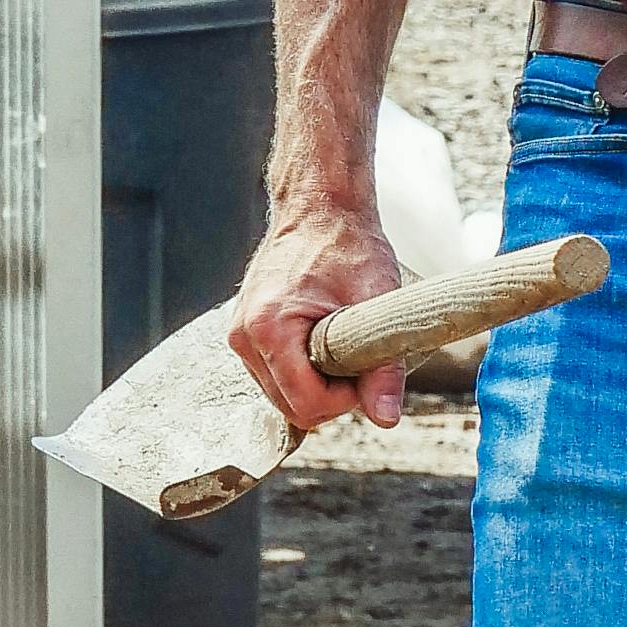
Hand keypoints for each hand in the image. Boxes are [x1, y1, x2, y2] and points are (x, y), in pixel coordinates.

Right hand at [230, 205, 410, 436]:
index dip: (345, 400)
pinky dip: (303, 371)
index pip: (305, 405)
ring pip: (282, 396)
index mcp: (268, 327)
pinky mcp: (245, 335)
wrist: (321, 208)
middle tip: (358, 357)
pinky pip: (275, 376)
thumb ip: (383, 366)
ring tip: (340, 344)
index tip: (366, 370)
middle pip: (290, 407)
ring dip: (317, 384)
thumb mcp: (375, 304)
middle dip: (331, 395)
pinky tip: (322, 342)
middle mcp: (243, 336)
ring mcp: (240, 336)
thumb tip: (386, 417)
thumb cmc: (347, 244)